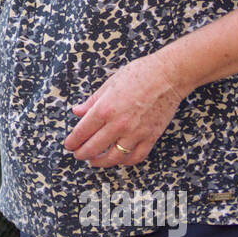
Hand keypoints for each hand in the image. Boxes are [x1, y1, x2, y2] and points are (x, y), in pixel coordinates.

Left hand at [62, 51, 190, 166]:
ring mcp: (136, 133)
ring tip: (93, 161)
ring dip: (100, 162)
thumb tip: (76, 112)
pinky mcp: (151, 137)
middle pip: (94, 148)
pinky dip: (125, 161)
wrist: (169, 75)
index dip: (72, 141)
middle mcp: (119, 124)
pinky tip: (118, 159)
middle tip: (77, 155)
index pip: (82, 132)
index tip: (68, 145)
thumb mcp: (109, 83)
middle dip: (82, 154)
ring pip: (114, 157)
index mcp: (105, 109)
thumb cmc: (139, 74)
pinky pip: (136, 157)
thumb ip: (91, 101)